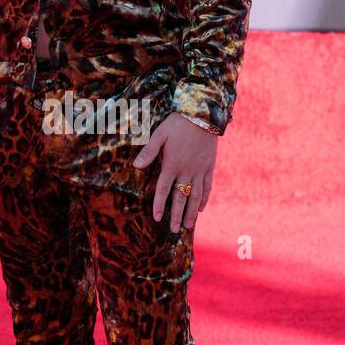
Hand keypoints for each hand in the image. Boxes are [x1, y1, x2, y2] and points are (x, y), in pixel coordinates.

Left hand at [132, 112, 217, 231]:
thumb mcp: (159, 134)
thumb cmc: (178, 124)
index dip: (159, 204)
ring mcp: (199, 170)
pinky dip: (204, 198)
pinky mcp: (209, 167)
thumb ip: (149, 151)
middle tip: (175, 230)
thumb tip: (136, 165)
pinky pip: (207, 186)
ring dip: (191, 212)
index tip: (157, 218)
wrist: (203, 115)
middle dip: (177, 215)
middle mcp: (186, 171)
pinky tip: (200, 208)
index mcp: (172, 164)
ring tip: (188, 225)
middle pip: (181, 197)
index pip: (163, 189)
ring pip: (195, 196)